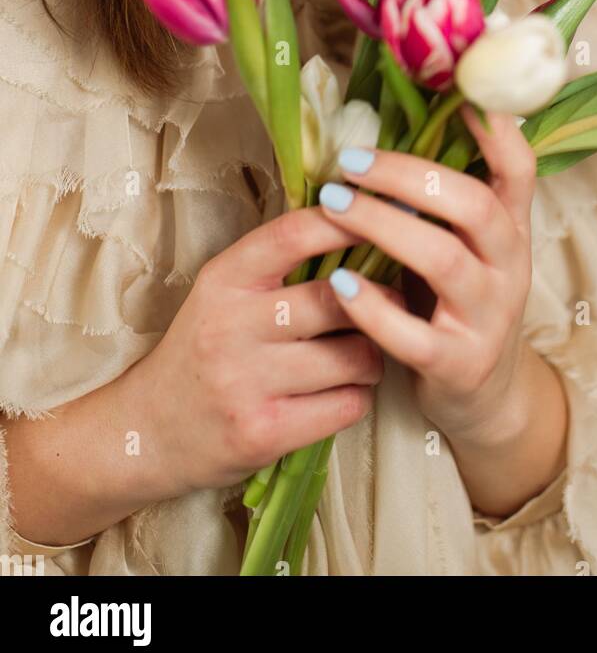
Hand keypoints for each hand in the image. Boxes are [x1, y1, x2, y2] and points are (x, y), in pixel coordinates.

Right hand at [140, 206, 406, 495]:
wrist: (147, 429)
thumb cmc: (203, 350)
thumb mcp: (224, 292)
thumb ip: (280, 263)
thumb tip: (360, 224)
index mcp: (224, 279)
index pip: (294, 234)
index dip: (347, 222)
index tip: (382, 219)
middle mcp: (231, 326)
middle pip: (338, 300)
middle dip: (381, 301)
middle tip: (393, 303)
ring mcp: (245, 382)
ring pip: (354, 357)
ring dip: (373, 356)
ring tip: (362, 355)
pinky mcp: (262, 433)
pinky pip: (348, 405)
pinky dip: (358, 397)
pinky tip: (343, 392)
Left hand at [320, 103, 537, 446]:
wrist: (483, 395)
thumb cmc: (455, 299)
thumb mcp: (466, 245)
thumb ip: (442, 196)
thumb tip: (389, 115)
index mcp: (511, 227)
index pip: (519, 168)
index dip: (495, 130)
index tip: (459, 93)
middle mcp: (510, 265)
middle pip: (474, 206)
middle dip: (410, 176)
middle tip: (350, 162)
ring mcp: (488, 316)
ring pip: (443, 260)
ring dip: (383, 226)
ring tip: (333, 205)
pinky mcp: (459, 363)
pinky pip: (414, 334)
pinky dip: (373, 307)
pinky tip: (339, 283)